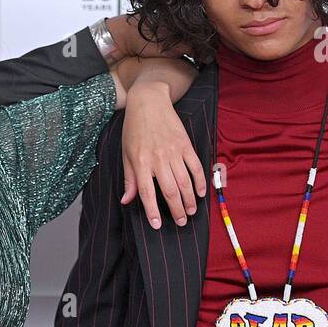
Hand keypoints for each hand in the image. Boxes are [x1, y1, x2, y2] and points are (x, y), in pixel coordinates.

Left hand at [121, 81, 204, 227]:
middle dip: (176, 210)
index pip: (146, 192)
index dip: (152, 210)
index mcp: (140, 162)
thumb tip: (126, 201)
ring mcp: (174, 151)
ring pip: (185, 182)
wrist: (149, 102)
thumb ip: (129, 179)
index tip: (157, 224)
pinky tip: (201, 192)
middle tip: (181, 222)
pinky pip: (195, 166)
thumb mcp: (126, 153)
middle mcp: (158, 159)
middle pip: (170, 191)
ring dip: (190, 199)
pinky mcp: (185, 145)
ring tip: (191, 212)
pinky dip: (200, 181)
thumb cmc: (134, 129)